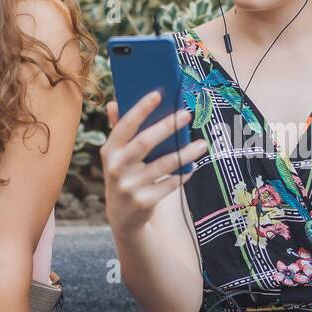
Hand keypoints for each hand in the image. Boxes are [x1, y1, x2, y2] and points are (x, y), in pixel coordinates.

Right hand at [101, 90, 207, 235]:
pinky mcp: (144, 202)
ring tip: (201, 144)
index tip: (158, 94)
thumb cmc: (124, 175)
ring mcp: (130, 186)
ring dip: (185, 153)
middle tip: (186, 114)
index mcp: (110, 151)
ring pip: (164, 165)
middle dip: (167, 127)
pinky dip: (183, 174)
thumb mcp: (116, 156)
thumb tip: (114, 102)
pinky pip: (171, 184)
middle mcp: (117, 168)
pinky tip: (193, 166)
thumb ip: (118, 130)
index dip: (141, 109)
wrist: (123, 216)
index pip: (125, 126)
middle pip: (145, 142)